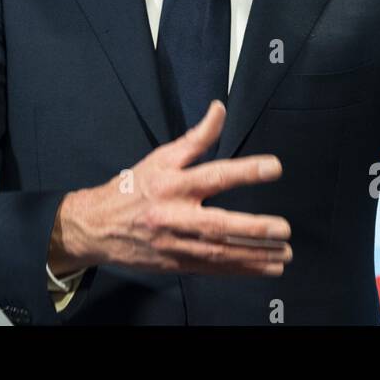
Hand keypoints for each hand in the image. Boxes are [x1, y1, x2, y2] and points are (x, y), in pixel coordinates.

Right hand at [47, 100, 292, 276]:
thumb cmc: (132, 189)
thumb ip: (195, 137)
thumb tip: (219, 109)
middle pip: (217, 224)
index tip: (274, 167)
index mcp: (171, 184)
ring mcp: (174, 244)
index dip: (245, 171)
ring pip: (219, 252)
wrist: (95, 227)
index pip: (213, 175)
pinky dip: (241, 269)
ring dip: (254, 254)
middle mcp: (173, 215)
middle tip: (283, 229)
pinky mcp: (176, 264)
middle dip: (253, 228)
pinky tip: (265, 268)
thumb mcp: (160, 157)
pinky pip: (213, 268)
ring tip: (284, 253)